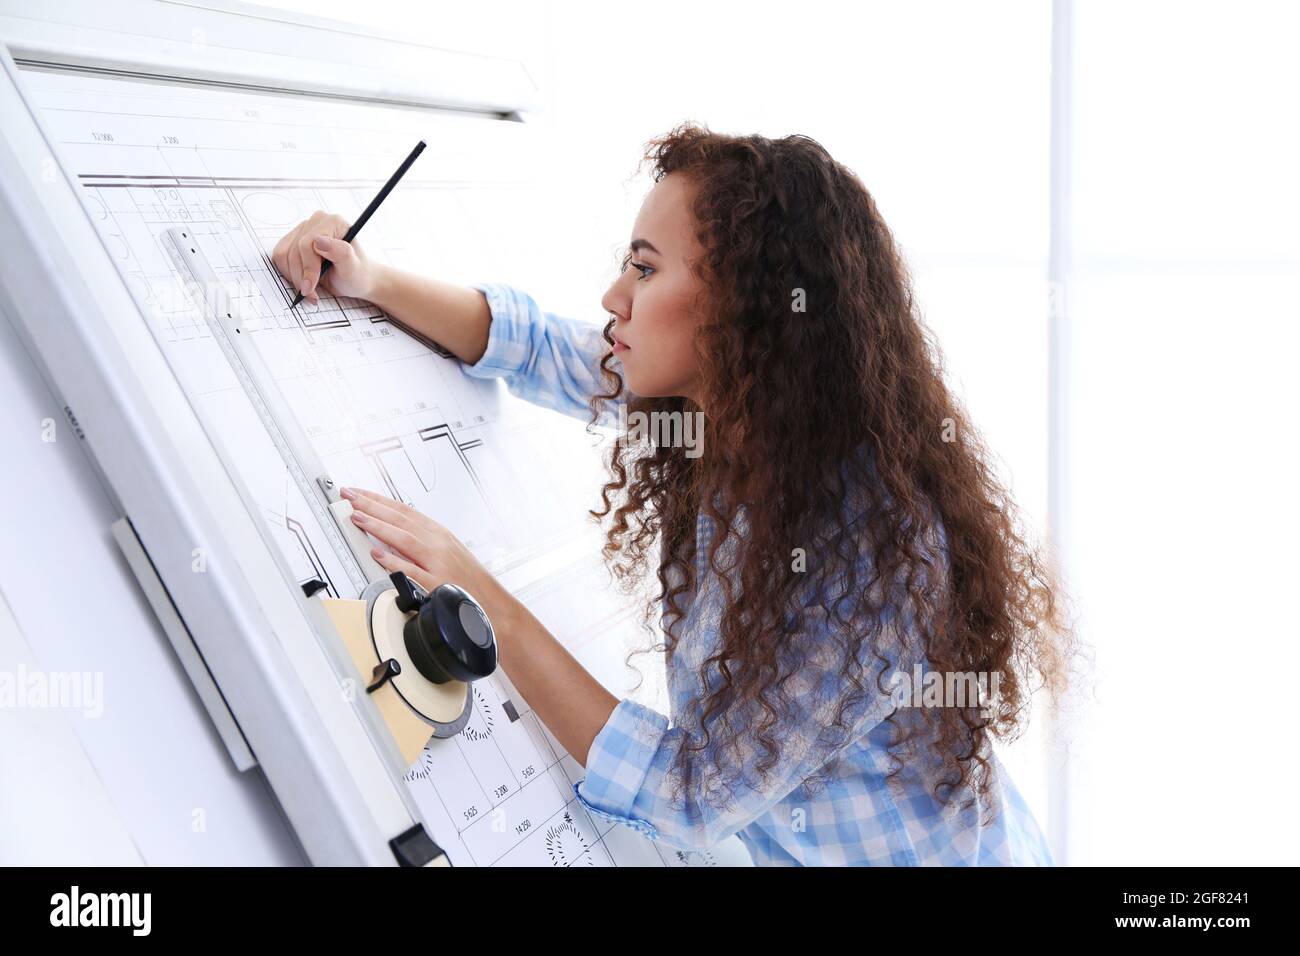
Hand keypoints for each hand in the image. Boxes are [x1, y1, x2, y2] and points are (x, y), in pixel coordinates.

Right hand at [271, 210, 378, 304]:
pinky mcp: (293, 240)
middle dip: (301, 276)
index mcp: (334, 223)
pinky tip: (303, 281)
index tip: (311, 287)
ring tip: (310, 290)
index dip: (308, 267)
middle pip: (294, 250)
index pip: (308, 243)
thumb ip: (340, 253)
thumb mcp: (353, 269)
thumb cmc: (357, 274)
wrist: (354, 280)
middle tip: (311, 294)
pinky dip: (288, 273)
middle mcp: (317, 221)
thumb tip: (319, 240)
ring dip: (294, 277)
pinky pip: (280, 257)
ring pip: (284, 254)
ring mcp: (303, 229)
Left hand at [340, 486, 518, 630]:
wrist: (490, 602)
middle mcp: (438, 543)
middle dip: (371, 506)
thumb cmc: (468, 578)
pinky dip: (393, 560)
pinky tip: (377, 554)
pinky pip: (411, 570)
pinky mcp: (437, 583)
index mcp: (438, 533)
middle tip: (349, 497)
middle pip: (401, 519)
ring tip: (357, 517)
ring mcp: (437, 562)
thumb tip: (389, 533)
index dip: (378, 500)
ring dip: (378, 526)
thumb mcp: (446, 550)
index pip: (403, 510)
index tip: (358, 493)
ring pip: (404, 538)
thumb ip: (419, 540)